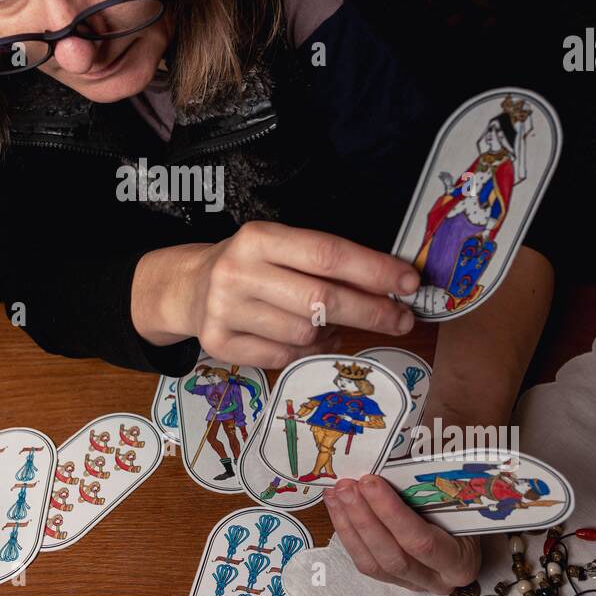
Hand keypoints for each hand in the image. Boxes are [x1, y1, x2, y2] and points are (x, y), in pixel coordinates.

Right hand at [177, 221, 418, 368]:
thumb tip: (391, 284)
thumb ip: (326, 262)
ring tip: (338, 325)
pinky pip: (284, 357)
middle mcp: (237, 272)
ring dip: (334, 333)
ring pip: (305, 333)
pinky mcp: (219, 344)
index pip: (326, 254)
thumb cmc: (250, 265)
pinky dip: (309, 351)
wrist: (187, 287)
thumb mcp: (280, 247)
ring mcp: (224, 311)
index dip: (373, 270)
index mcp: (258, 238)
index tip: (408, 282)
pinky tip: (314, 339)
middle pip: (320, 299)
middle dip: (371, 311)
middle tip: (402, 319)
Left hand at [324, 474, 480, 594]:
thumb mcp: (458, 496)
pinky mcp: (390, 577)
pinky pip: (364, 561)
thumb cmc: (464, 509)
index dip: (392, 513)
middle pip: (393, 555)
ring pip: (373, 563)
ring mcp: (411, 582)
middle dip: (364, 519)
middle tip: (347, 486)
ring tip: (337, 493)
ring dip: (349, 525)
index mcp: (460, 561)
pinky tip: (337, 507)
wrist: (467, 527)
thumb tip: (405, 449)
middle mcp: (436, 579)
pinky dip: (347, 533)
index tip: (371, 482)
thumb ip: (437, 482)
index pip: (422, 542)